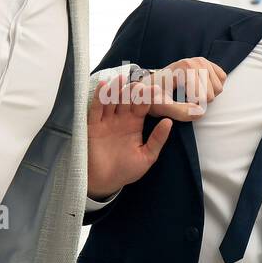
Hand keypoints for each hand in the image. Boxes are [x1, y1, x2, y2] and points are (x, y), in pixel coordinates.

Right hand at [87, 74, 173, 198]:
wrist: (104, 183)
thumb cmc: (126, 170)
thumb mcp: (146, 156)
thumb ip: (157, 140)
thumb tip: (169, 122)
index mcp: (135, 123)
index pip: (142, 106)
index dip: (148, 98)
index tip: (156, 90)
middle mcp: (120, 118)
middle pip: (127, 99)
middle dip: (132, 91)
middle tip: (139, 85)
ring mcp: (106, 120)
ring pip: (111, 100)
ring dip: (116, 90)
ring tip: (121, 80)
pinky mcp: (92, 125)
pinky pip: (95, 109)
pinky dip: (98, 97)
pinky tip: (103, 86)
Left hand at [126, 58, 226, 122]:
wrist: (152, 84)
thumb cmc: (154, 96)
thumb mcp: (161, 106)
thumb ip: (180, 111)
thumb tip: (201, 112)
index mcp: (186, 68)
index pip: (203, 99)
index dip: (192, 107)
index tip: (176, 101)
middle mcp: (197, 61)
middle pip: (212, 94)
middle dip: (199, 101)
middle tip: (182, 97)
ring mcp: (204, 61)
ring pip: (218, 88)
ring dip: (206, 95)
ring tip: (188, 92)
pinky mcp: (209, 64)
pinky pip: (221, 80)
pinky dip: (212, 87)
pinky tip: (197, 86)